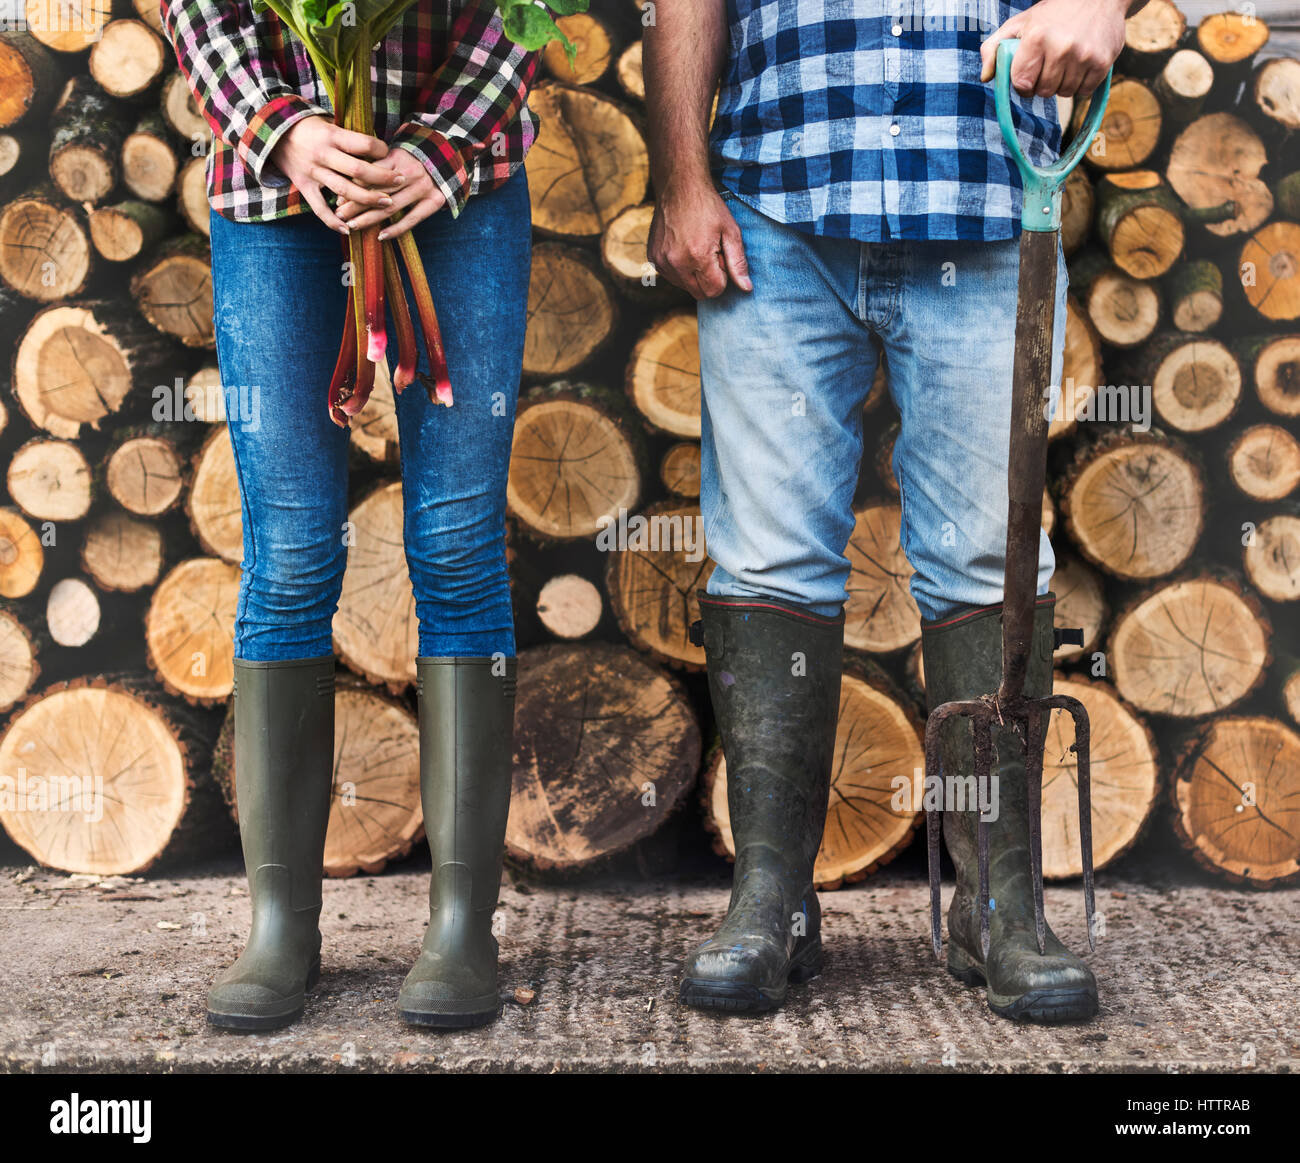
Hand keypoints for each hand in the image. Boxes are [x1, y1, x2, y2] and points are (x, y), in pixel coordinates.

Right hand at [269, 115, 402, 232]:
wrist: (272, 132)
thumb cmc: (309, 127)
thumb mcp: (329, 123)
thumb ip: (350, 136)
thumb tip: (379, 147)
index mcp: (331, 135)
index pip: (363, 144)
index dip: (380, 149)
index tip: (389, 153)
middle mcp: (323, 154)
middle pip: (358, 170)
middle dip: (383, 178)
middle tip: (401, 181)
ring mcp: (313, 172)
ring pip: (344, 190)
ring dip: (367, 200)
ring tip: (387, 204)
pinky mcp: (303, 186)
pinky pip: (319, 208)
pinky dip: (333, 221)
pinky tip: (348, 230)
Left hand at [336, 148, 445, 240]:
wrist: (447, 159)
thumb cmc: (413, 158)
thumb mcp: (394, 154)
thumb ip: (375, 165)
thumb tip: (348, 183)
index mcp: (397, 156)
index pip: (370, 173)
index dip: (352, 187)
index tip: (338, 198)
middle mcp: (410, 172)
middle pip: (377, 191)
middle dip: (355, 204)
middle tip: (339, 214)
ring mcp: (423, 187)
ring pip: (390, 207)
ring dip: (369, 218)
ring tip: (352, 225)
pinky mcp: (434, 201)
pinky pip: (412, 219)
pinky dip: (396, 229)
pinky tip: (381, 236)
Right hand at [648, 173, 750, 299]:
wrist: (679, 186)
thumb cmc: (708, 206)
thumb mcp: (730, 231)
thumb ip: (738, 262)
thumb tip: (746, 288)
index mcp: (698, 257)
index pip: (715, 290)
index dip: (723, 276)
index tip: (721, 257)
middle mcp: (676, 263)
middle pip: (699, 293)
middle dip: (709, 279)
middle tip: (710, 253)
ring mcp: (662, 262)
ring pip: (685, 287)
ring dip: (694, 275)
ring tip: (696, 248)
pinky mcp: (653, 258)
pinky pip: (671, 277)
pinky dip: (680, 269)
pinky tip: (683, 247)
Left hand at [981, 0, 1129, 98]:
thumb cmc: (1053, 13)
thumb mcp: (1019, 24)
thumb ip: (994, 48)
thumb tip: (985, 77)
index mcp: (1036, 38)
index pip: (1021, 83)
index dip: (1022, 84)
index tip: (1027, 74)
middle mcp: (1061, 47)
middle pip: (1044, 92)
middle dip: (1042, 83)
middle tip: (1048, 65)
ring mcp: (1084, 56)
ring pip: (1064, 93)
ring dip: (1062, 84)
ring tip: (1065, 62)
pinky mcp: (1102, 62)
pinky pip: (1084, 91)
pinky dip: (1080, 84)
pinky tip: (1080, 65)